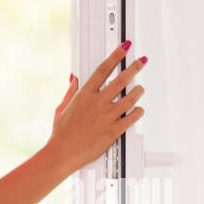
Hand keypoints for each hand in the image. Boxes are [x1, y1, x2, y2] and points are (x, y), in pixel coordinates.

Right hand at [46, 42, 146, 172]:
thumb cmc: (61, 134)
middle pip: (121, 80)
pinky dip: (138, 112)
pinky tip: (138, 110)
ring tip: (140, 88)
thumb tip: (74, 78)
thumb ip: (71, 92)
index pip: (103, 70)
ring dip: (138, 91)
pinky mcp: (113, 131)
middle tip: (141, 62)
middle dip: (134, 67)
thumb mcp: (61, 109)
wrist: (62, 154)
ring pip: (131, 98)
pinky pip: (132, 118)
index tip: (124, 48)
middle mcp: (97, 104)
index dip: (115, 56)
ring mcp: (106, 117)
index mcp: (84, 96)